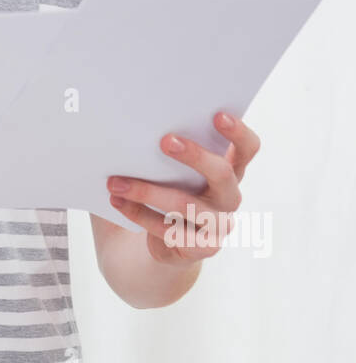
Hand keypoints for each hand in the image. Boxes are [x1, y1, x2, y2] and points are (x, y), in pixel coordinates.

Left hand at [106, 111, 260, 265]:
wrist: (166, 240)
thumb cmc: (169, 189)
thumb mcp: (173, 169)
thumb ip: (169, 149)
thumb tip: (135, 124)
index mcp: (230, 170)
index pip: (247, 148)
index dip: (238, 132)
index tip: (218, 115)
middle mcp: (230, 196)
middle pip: (222, 173)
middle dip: (194, 155)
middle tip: (164, 141)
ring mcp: (219, 224)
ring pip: (185, 204)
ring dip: (147, 190)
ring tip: (116, 182)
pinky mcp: (202, 247)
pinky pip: (168, 229)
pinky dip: (138, 214)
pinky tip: (117, 202)